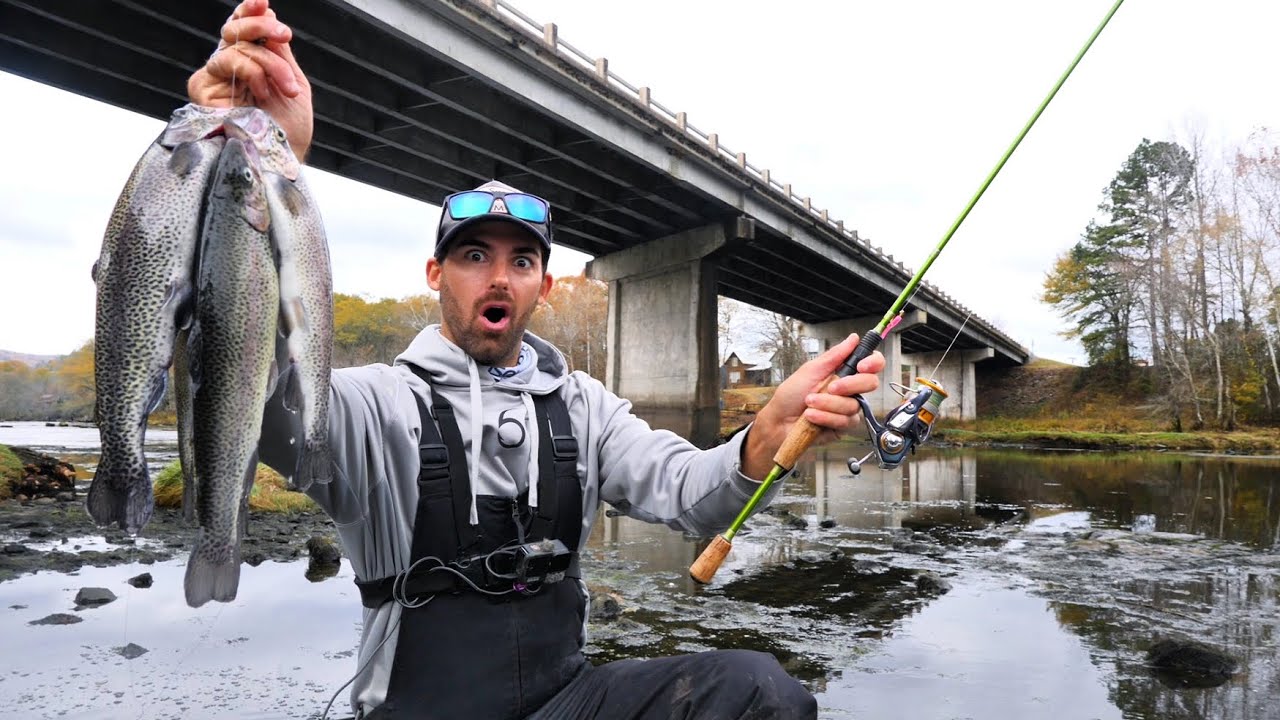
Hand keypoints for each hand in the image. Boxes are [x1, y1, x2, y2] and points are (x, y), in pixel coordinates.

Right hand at [187, 0, 313, 159]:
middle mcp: (229, 70)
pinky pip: (224, 61)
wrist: (282, 160)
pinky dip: (250, 71)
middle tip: (284, 34)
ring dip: (267, 63)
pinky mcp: (202, 90)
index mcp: (250, 66)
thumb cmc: (289, 131)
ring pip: (234, 45)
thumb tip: (267, 14)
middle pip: (234, 30)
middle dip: (262, 27)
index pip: (242, 31)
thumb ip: (278, 51)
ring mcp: (214, 79)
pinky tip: (262, 92)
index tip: (262, 1)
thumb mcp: (292, 83)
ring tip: (285, 88)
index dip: (249, 12)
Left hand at [741, 333, 884, 479]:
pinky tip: (811, 416)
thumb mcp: (810, 370)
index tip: (862, 365)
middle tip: (831, 387)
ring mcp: (847, 409)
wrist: (779, 421)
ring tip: (809, 403)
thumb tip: (853, 338)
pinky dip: (825, 417)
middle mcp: (849, 390)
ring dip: (827, 403)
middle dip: (849, 385)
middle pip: (870, 383)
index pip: (871, 364)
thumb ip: (834, 355)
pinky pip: (844, 421)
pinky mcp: (843, 427)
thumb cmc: (790, 395)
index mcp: (843, 372)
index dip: (873, 363)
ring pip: (853, 405)